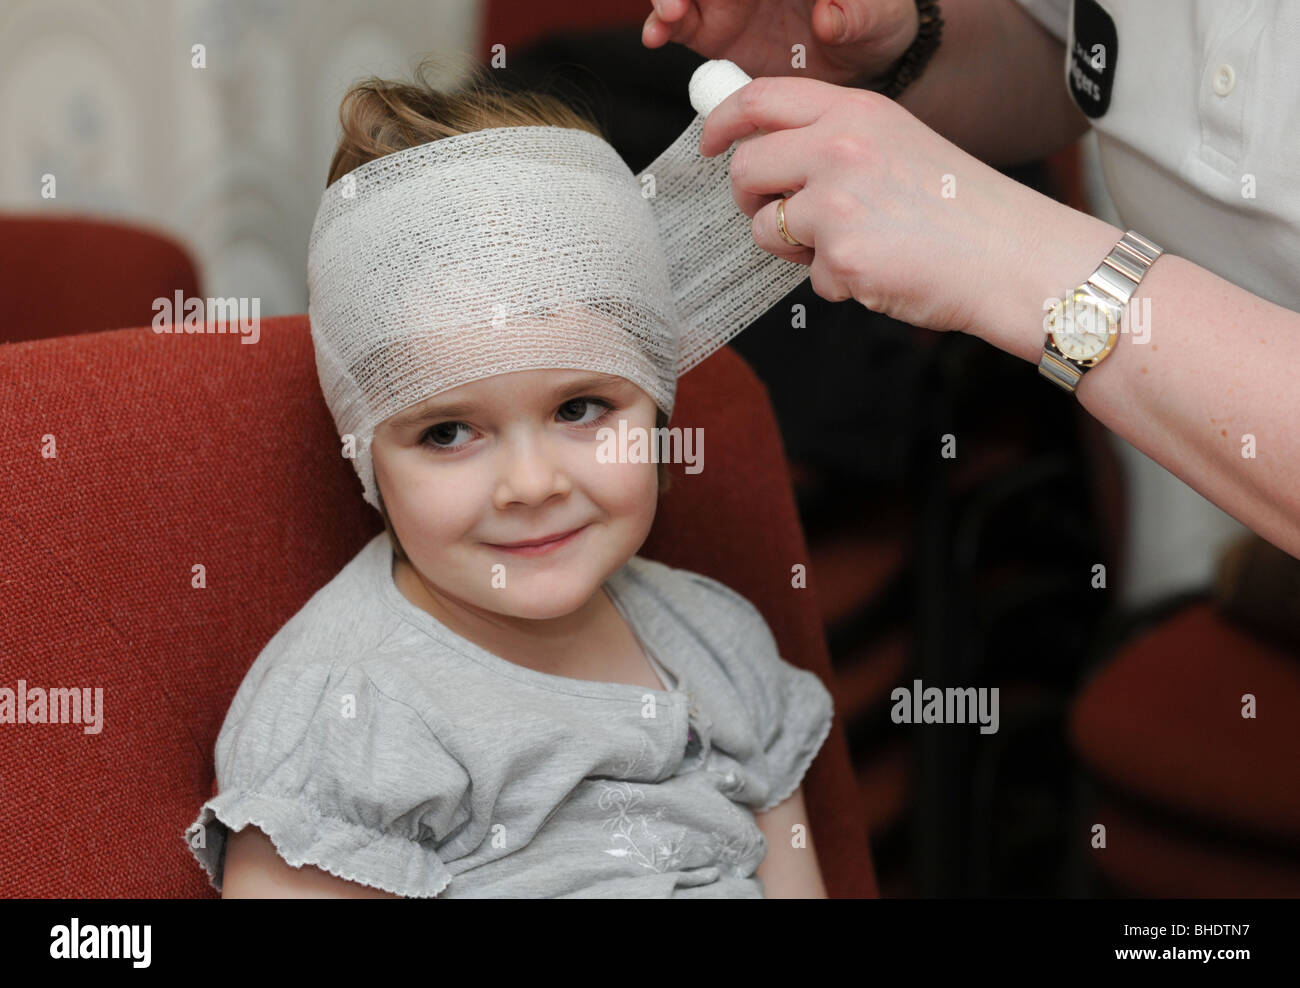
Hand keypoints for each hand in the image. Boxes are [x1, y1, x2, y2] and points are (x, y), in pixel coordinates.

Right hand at [642, 0, 919, 86]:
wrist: (865, 64)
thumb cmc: (877, 21)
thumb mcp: (880, 13)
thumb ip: (858, 11)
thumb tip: (830, 17)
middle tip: (679, 1)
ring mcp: (728, 0)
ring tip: (670, 15)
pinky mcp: (715, 32)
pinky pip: (676, 24)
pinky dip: (660, 26)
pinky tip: (658, 36)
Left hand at [698, 75, 1083, 336]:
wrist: (1012, 256)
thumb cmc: (960, 207)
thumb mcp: (897, 142)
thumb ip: (834, 138)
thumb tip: (767, 150)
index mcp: (855, 111)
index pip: (760, 99)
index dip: (722, 121)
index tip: (710, 143)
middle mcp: (839, 146)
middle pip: (746, 168)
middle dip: (750, 199)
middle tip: (778, 214)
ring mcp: (837, 201)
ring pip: (766, 227)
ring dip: (794, 247)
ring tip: (850, 245)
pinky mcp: (840, 255)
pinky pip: (807, 276)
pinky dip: (837, 282)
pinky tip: (880, 270)